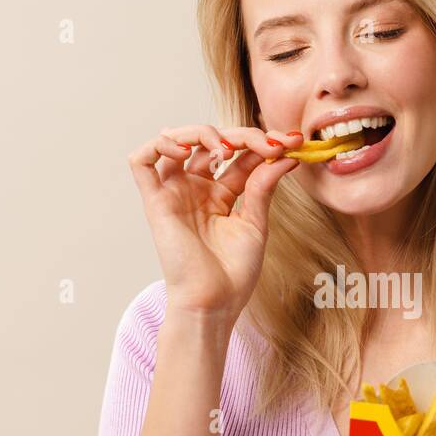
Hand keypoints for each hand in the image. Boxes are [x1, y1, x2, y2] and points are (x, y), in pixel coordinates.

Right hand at [126, 124, 304, 321]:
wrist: (213, 303)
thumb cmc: (233, 274)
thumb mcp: (255, 223)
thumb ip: (262, 187)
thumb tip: (285, 154)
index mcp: (220, 195)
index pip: (240, 154)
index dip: (264, 143)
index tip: (292, 143)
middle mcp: (196, 189)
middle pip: (212, 142)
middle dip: (243, 135)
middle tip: (270, 144)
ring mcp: (174, 193)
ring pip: (176, 140)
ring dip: (201, 132)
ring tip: (227, 148)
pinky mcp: (155, 202)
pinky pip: (142, 161)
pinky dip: (161, 145)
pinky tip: (188, 150)